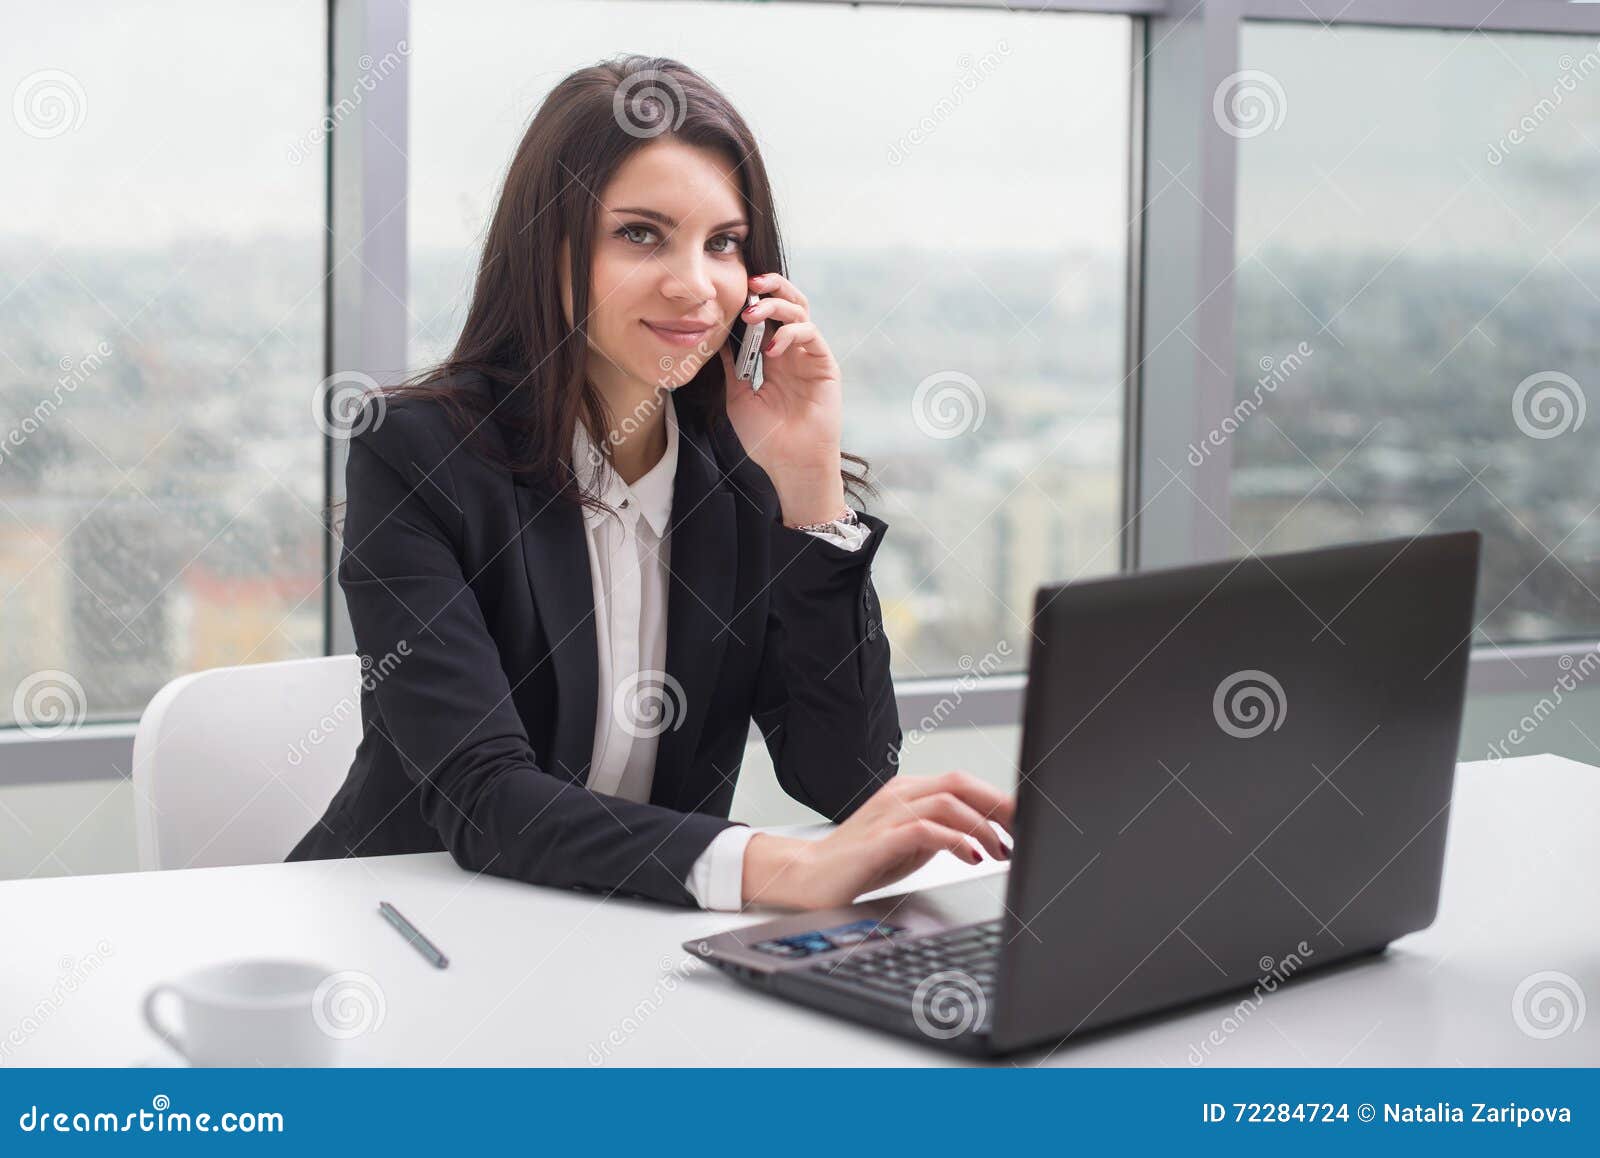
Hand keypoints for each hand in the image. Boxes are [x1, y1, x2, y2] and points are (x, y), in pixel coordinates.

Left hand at [718, 272, 846, 526]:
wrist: (789, 464)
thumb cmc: (765, 437)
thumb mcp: (737, 396)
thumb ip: (731, 366)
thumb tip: (716, 336)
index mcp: (773, 357)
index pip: (767, 315)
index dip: (754, 299)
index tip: (733, 291)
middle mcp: (793, 352)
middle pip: (789, 303)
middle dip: (771, 287)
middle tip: (750, 284)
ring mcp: (810, 357)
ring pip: (801, 312)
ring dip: (776, 306)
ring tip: (753, 315)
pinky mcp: (825, 365)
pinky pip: (811, 335)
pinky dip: (791, 334)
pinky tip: (772, 350)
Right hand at [739, 771, 1015, 909]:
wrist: (808, 877)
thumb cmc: (859, 863)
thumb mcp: (911, 843)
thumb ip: (942, 832)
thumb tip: (987, 835)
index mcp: (908, 791)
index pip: (962, 783)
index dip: (998, 799)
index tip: (1023, 822)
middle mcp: (899, 795)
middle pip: (959, 783)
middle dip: (998, 806)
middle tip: (1021, 832)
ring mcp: (887, 814)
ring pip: (947, 803)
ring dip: (981, 827)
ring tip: (998, 851)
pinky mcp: (878, 840)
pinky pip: (925, 829)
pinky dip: (955, 841)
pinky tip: (970, 857)